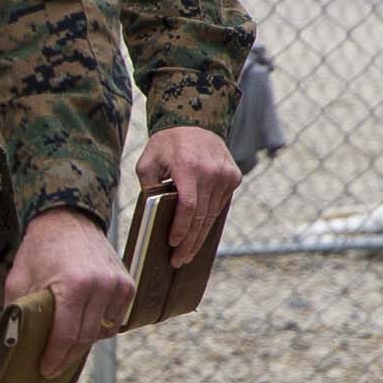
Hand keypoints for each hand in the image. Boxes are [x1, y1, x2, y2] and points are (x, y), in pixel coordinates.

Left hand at [3, 207, 136, 353]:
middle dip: (67, 356)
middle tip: (52, 367)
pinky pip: (114, 320)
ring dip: (83, 342)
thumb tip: (14, 344)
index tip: (45, 370)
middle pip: (85, 338)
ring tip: (64, 345)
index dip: (55, 357)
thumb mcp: (19, 279)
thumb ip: (18, 311)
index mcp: (74, 284)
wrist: (68, 220)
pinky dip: (99, 328)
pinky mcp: (128, 286)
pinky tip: (82, 324)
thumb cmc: (40, 250)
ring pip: (101, 332)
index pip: (66, 335)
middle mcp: (102, 286)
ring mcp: (119, 286)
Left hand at [134, 125, 241, 261]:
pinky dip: (209, 221)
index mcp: (189, 167)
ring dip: (200, 236)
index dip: (182, 228)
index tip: (173, 244)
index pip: (188, 206)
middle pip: (201, 216)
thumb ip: (148, 186)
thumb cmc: (166, 144)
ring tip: (187, 255)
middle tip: (178, 261)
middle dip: (189, 241)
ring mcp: (226, 175)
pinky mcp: (234, 177)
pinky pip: (220, 205)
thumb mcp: (148, 161)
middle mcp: (212, 172)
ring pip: (212, 214)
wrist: (195, 122)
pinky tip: (199, 236)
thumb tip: (152, 215)